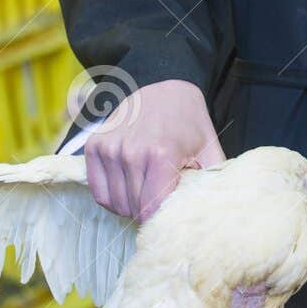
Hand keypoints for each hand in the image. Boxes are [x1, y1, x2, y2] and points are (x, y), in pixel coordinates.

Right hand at [84, 79, 224, 222]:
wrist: (164, 88)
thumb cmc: (189, 123)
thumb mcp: (210, 150)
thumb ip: (212, 182)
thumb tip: (211, 213)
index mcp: (162, 154)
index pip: (152, 210)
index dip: (162, 219)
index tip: (170, 215)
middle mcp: (131, 152)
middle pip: (134, 209)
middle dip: (147, 213)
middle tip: (160, 202)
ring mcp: (109, 148)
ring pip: (115, 204)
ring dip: (130, 207)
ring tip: (145, 193)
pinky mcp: (94, 146)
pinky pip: (99, 192)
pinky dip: (112, 198)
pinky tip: (127, 189)